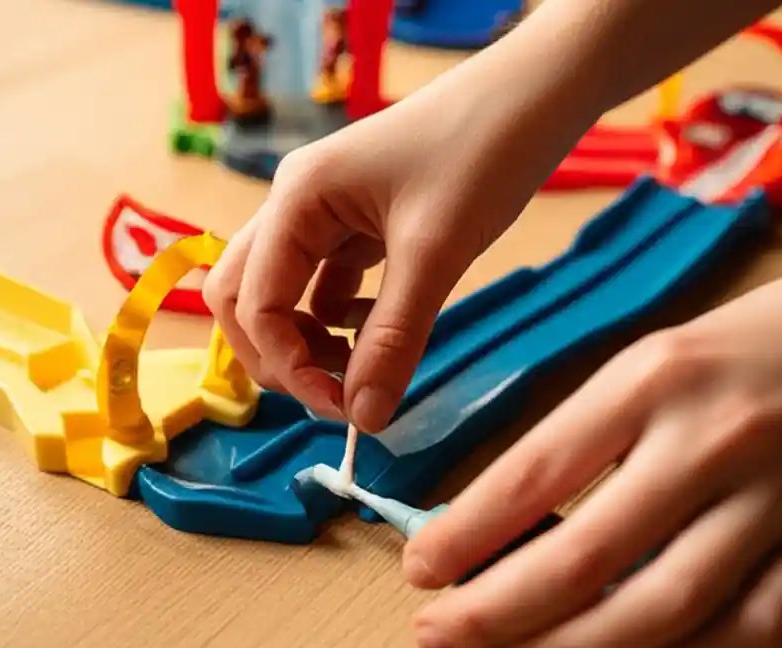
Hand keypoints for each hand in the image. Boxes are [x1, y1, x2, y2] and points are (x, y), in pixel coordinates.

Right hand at [203, 55, 583, 430]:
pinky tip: (382, 331)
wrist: (535, 93)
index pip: (254, 302)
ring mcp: (324, 212)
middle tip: (336, 396)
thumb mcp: (437, 253)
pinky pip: (326, 285)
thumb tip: (363, 420)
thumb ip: (394, 339)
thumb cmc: (483, 153)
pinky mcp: (357, 222)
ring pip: (284, 294)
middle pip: (245, 297)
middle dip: (278, 356)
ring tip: (362, 369)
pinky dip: (341, 320)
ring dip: (307, 341)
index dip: (287, 365)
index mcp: (296, 199)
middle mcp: (295, 204)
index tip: (342, 408)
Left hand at [400, 264, 781, 647]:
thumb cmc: (780, 338)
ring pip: (658, 609)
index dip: (465, 532)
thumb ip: (600, 427)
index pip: (534, 471)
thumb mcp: (671, 350)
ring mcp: (778, 502)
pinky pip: (742, 636)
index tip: (420, 566)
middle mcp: (715, 439)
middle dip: (495, 608)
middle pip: (585, 555)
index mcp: (658, 375)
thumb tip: (514, 512)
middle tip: (442, 630)